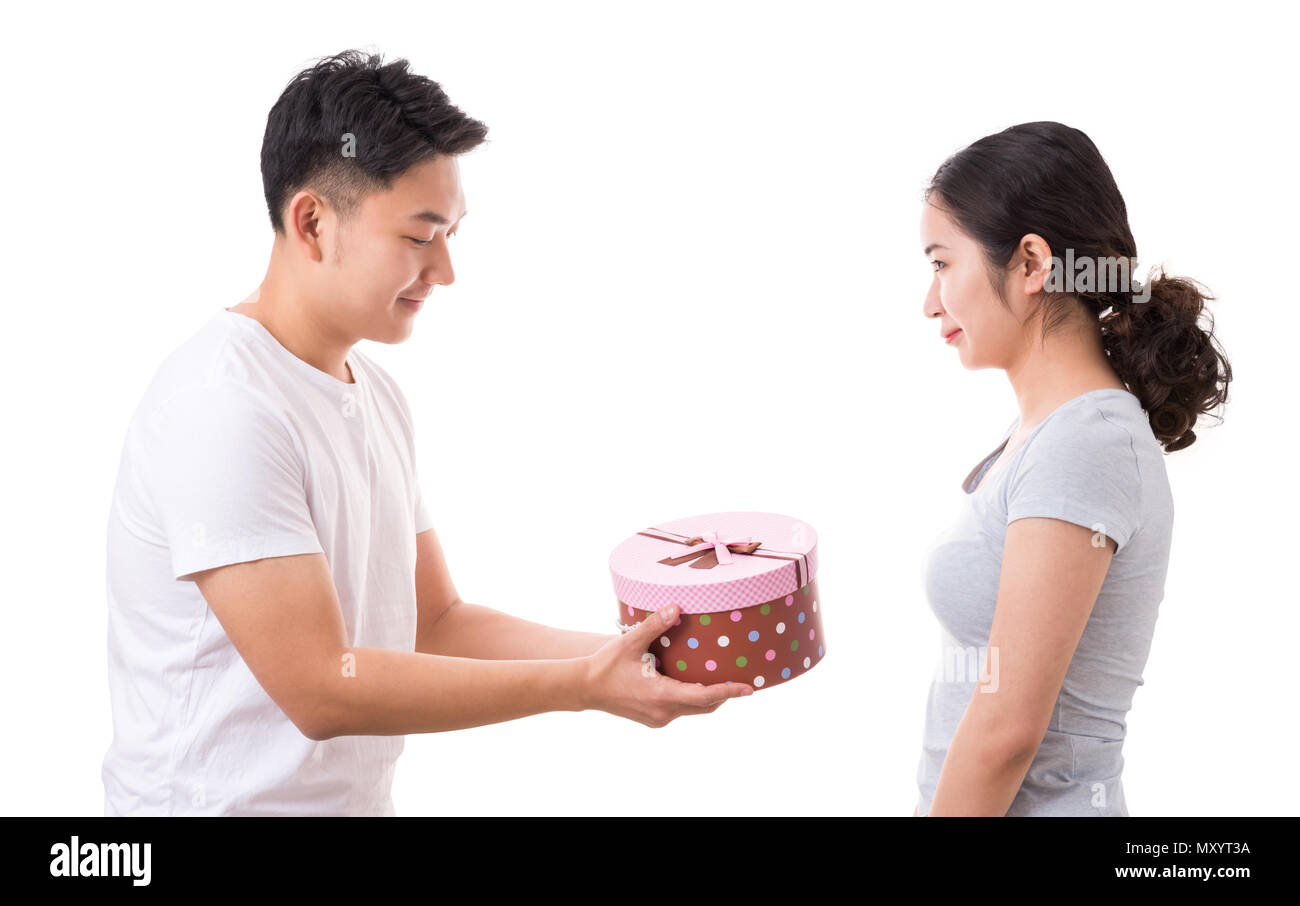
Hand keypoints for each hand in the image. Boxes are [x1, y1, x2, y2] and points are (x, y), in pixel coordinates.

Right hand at [580, 604, 752, 726]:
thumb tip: (676, 607)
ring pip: (693, 710)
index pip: (705, 696)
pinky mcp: (653, 719)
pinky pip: (680, 710)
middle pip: (704, 706)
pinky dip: (692, 700)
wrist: (584, 689)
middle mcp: (663, 712)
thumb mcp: (630, 642)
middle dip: (724, 695)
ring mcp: (658, 718)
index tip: (748, 689)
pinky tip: (694, 684)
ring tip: (722, 680)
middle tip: (742, 682)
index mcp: (661, 695)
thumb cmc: (606, 664)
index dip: (729, 692)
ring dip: (708, 698)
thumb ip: (654, 625)